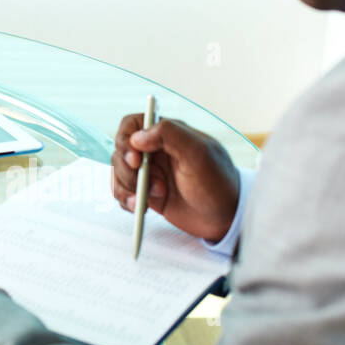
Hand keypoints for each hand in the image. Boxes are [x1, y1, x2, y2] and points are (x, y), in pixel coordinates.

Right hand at [111, 112, 240, 242]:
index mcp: (168, 135)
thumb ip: (170, 135)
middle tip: (145, 185)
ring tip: (151, 199)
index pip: (132, 124)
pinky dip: (126, 200)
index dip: (125, 138)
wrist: (226, 220)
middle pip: (121, 151)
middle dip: (127, 170)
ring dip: (127, 187)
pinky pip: (122, 192)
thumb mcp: (200, 154)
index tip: (135, 159)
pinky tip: (140, 207)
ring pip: (118, 172)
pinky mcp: (146, 193)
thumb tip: (137, 137)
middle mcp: (155, 151)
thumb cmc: (218, 183)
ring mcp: (150, 173)